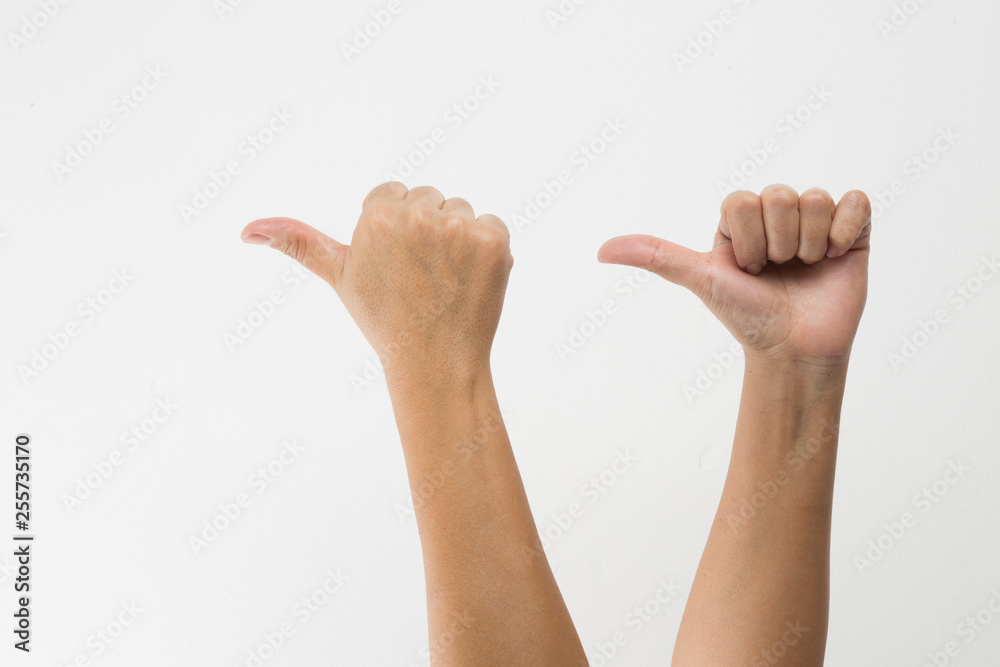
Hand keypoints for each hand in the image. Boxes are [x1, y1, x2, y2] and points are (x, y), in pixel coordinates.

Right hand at [240, 182, 512, 378]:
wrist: (435, 364)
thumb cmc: (385, 321)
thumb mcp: (339, 277)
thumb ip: (299, 242)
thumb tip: (247, 230)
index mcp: (378, 215)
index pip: (393, 194)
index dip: (395, 231)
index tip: (396, 265)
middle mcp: (419, 214)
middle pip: (429, 199)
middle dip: (427, 231)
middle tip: (421, 277)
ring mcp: (460, 228)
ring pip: (461, 211)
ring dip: (458, 241)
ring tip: (445, 281)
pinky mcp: (493, 241)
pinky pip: (492, 226)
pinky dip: (487, 252)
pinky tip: (471, 281)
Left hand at [597, 185, 871, 366]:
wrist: (796, 351)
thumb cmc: (747, 317)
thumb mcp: (699, 280)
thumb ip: (656, 257)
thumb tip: (600, 251)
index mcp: (741, 219)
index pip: (743, 201)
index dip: (747, 240)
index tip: (747, 269)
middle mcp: (777, 214)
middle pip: (780, 197)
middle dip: (778, 245)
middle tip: (778, 272)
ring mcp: (815, 219)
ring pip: (815, 199)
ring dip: (810, 245)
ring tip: (805, 269)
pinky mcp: (852, 229)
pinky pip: (855, 201)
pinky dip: (845, 231)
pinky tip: (834, 258)